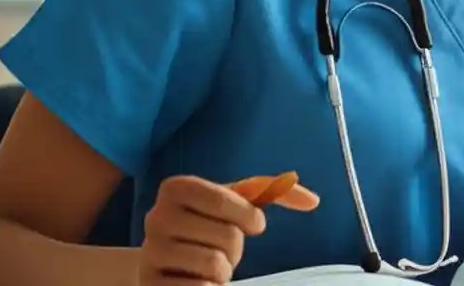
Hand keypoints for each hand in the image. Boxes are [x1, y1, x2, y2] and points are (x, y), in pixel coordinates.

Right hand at [138, 174, 317, 285]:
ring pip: (215, 265)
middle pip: (227, 235)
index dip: (246, 215)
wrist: (164, 263)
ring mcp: (150, 253)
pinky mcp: (150, 284)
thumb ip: (271, 192)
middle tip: (221, 248)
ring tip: (207, 266)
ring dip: (223, 270)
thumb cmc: (206, 226)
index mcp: (175, 188)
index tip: (253, 224)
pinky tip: (196, 281)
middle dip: (235, 248)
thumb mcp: (233, 202)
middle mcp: (156, 217)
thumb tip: (314, 200)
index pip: (224, 199)